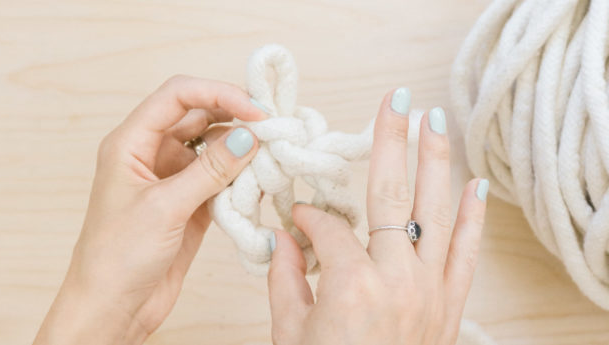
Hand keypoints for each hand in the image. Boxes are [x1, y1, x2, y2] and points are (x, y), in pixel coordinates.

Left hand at [33, 75, 266, 344]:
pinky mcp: (188, 203)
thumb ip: (209, 170)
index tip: (254, 109)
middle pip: (199, 116)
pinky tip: (258, 182)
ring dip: (241, 149)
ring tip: (270, 156)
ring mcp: (171, 178)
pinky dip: (240, 177)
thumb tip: (248, 136)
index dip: (217, 94)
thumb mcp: (165, 208)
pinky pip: (219, 178)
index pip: (177, 96)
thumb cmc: (116, 258)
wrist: (111, 308)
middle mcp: (151, 153)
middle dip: (235, 117)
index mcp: (130, 143)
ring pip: (213, 147)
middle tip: (273, 128)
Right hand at [267, 89, 488, 344]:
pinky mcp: (449, 305)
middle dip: (390, 142)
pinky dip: (472, 216)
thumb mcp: (289, 332)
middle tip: (394, 102)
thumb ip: (286, 278)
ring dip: (435, 162)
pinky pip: (465, 251)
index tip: (297, 216)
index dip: (307, 216)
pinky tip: (475, 182)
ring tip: (434, 121)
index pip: (327, 227)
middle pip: (391, 194)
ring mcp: (429, 290)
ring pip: (435, 211)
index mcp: (350, 285)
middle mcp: (396, 278)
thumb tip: (284, 239)